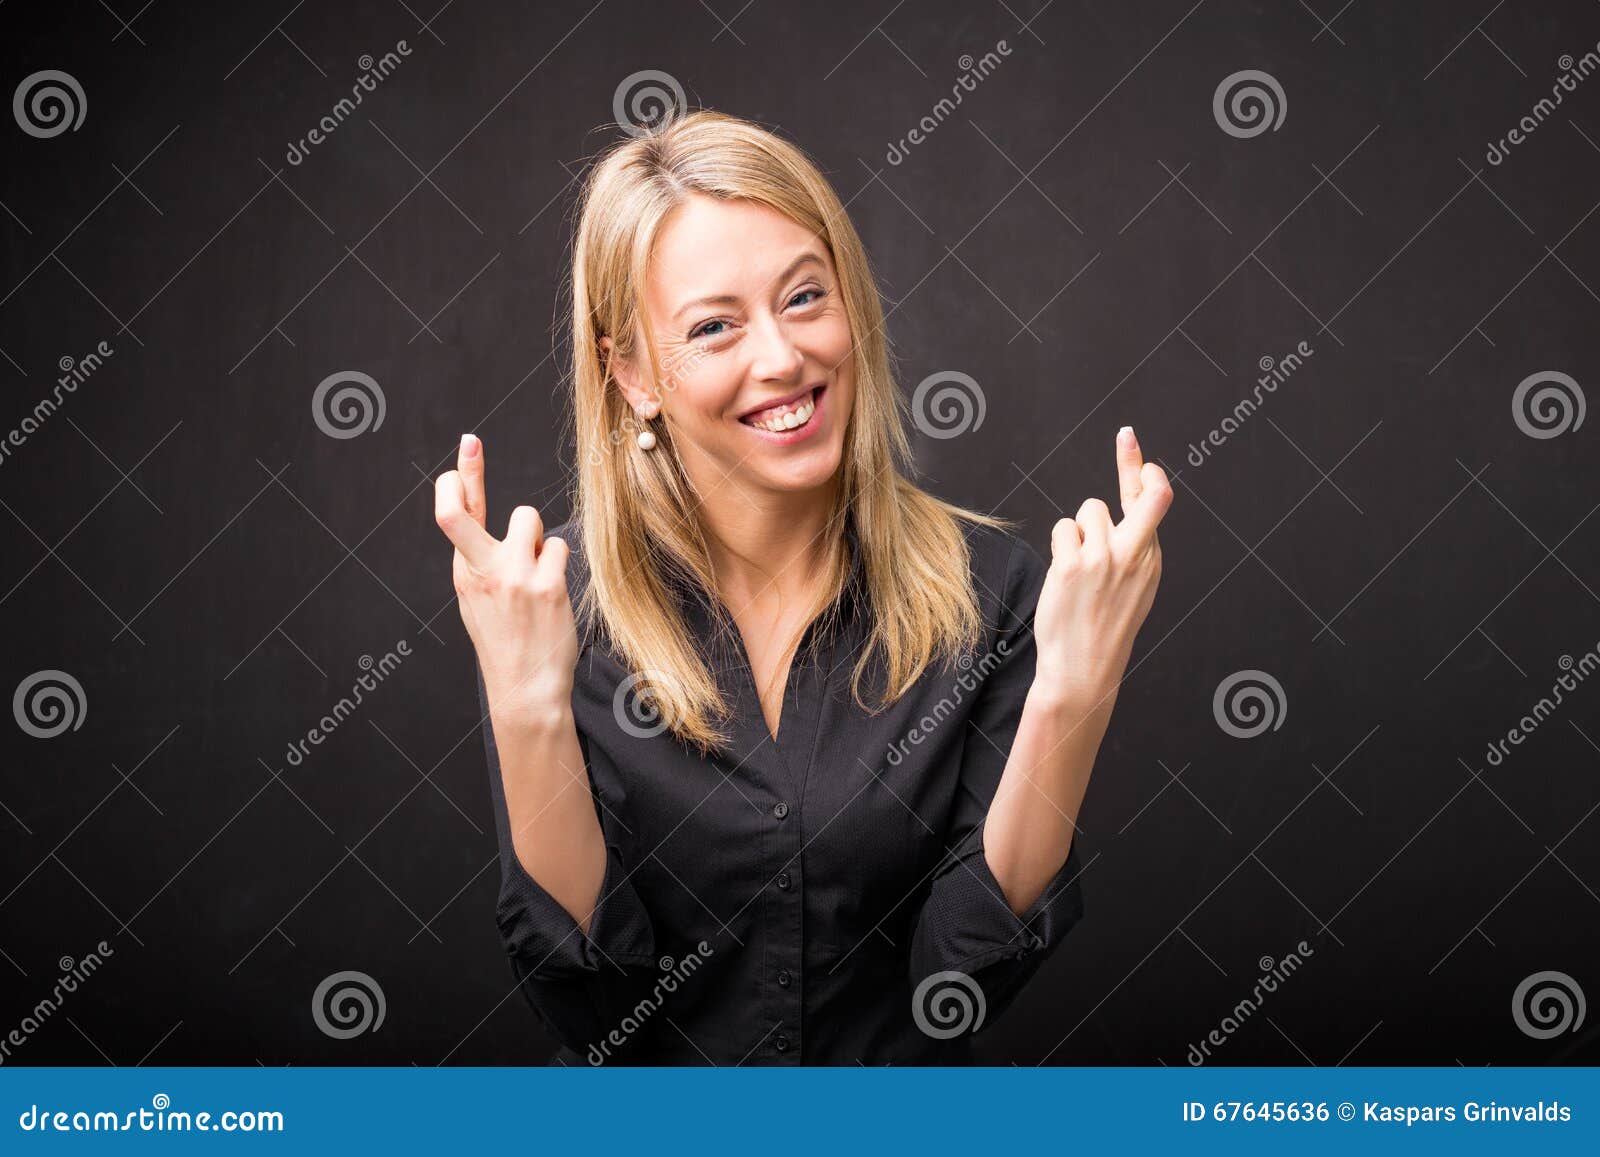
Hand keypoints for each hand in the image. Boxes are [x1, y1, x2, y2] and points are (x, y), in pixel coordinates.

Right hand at [434, 434, 578, 718]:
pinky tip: (553, 591)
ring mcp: (514, 577)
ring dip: (538, 537)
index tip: (467, 445)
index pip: (450, 517)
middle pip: (458, 512)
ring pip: (529, 519)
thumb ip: (479, 562)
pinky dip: (559, 563)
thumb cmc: (506, 642)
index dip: (457, 477)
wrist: (526, 689)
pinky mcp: (547, 586)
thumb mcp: (478, 600)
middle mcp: (482, 571)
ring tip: (537, 571)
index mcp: (464, 573)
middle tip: (470, 442)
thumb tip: (481, 522)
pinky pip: (559, 548)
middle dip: (466, 470)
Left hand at [1032, 426, 1172, 708]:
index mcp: (1152, 559)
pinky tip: (1064, 574)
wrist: (1083, 667)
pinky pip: (1063, 530)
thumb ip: (1133, 547)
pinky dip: (1060, 545)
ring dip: (1078, 530)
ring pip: (1088, 510)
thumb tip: (1126, 507)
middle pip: (1149, 495)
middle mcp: (1135, 555)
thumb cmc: (1104, 625)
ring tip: (1079, 566)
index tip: (1133, 446)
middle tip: (1127, 438)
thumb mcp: (1133, 586)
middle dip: (1135, 463)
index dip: (1144, 470)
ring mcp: (1105, 558)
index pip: (1157, 503)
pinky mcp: (1074, 565)